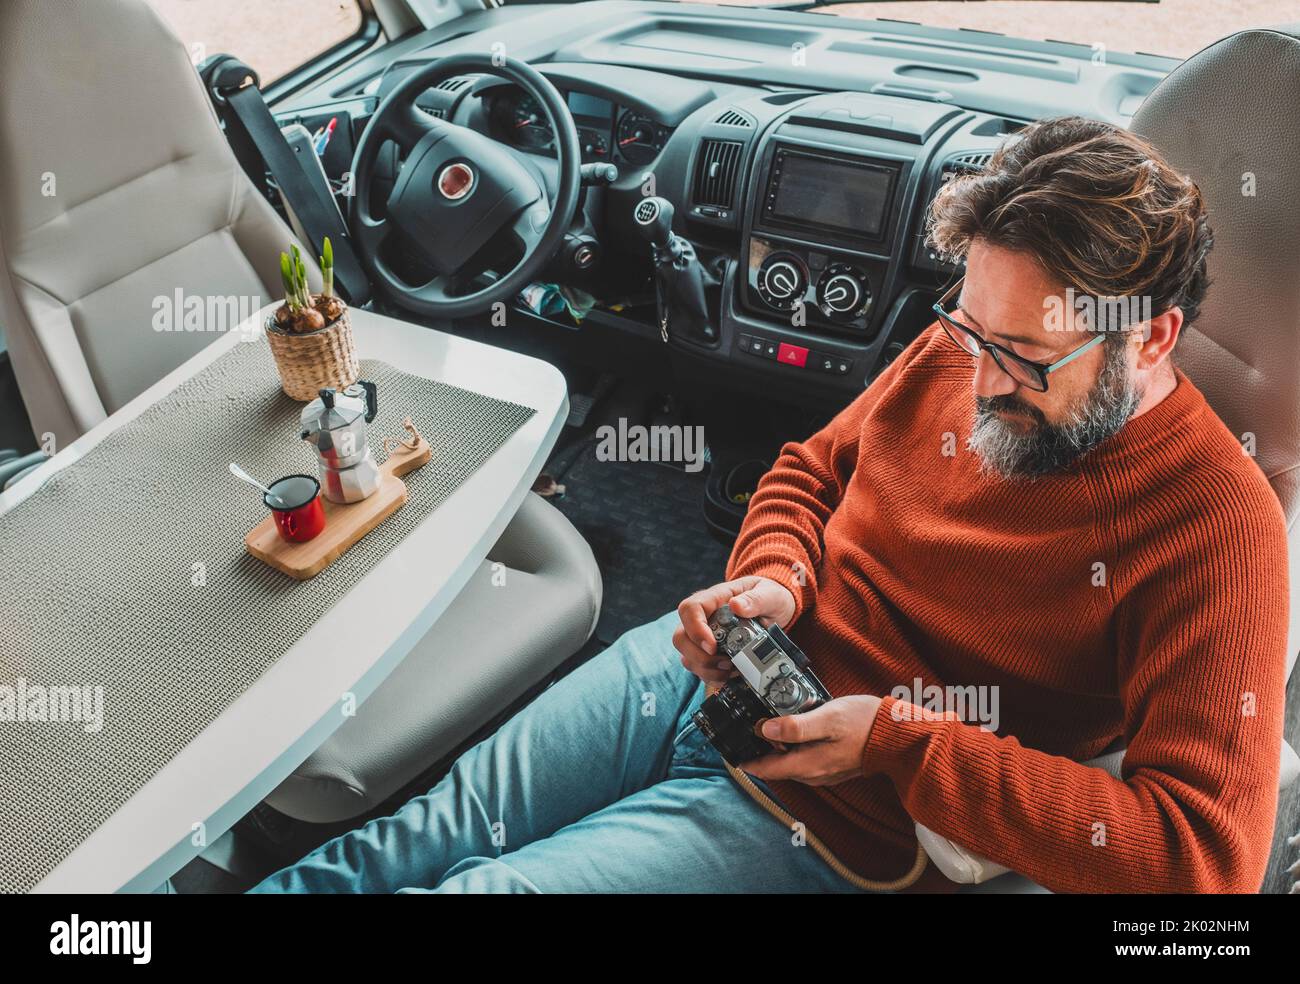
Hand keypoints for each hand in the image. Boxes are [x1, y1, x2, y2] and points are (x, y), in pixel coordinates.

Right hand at [674, 575, 796, 683]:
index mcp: (713, 599)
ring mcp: (703, 637)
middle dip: (700, 657)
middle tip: (725, 663)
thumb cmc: (768, 597)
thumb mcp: (770, 594)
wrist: (774, 610)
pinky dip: (714, 677)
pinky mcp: (709, 654)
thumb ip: (755, 599)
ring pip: (688, 657)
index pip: (689, 609)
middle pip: (681, 638)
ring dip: (707, 670)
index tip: (712, 646)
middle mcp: (702, 618)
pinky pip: (700, 669)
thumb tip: (736, 605)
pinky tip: (732, 674)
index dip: (695, 630)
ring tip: (732, 670)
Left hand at [741, 695, 881, 785]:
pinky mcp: (833, 765)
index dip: (747, 762)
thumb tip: (765, 729)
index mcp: (808, 764)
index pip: (767, 769)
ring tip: (763, 731)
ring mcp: (825, 771)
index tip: (731, 753)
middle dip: (759, 755)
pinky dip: (792, 751)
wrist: (896, 736)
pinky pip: (804, 761)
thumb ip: (796, 726)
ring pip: (790, 765)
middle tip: (744, 736)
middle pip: (777, 768)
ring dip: (776, 752)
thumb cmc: (864, 723)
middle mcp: (814, 774)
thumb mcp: (827, 718)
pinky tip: (793, 733)